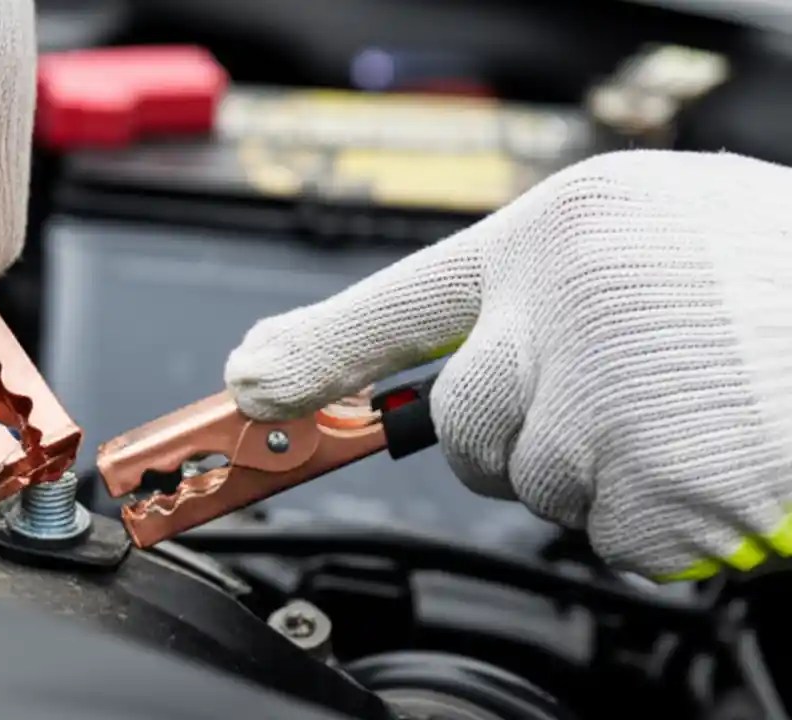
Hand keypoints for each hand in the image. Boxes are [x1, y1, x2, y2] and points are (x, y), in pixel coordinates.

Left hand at [225, 150, 791, 580]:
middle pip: (468, 423)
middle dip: (529, 428)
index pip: (398, 303)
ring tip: (699, 407)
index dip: (316, 356)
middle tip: (630, 388)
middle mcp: (570, 308)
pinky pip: (610, 534)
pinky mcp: (657, 497)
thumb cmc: (776, 275)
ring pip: (538, 484)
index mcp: (563, 231)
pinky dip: (661, 517)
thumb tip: (414, 359)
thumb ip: (524, 293)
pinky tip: (726, 454)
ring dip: (605, 470)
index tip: (249, 394)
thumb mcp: (636, 240)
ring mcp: (612, 405)